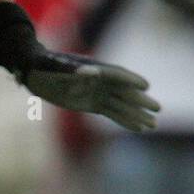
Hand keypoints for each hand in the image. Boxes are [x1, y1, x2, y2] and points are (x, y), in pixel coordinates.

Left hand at [23, 50, 159, 132]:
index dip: (130, 80)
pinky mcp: (92, 104)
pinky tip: (139, 127)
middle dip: (140, 101)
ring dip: (137, 115)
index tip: (145, 86)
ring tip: (153, 125)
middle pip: (124, 92)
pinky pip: (112, 113)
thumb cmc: (45, 65)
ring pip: (121, 105)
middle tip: (157, 109)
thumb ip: (73, 70)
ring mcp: (97, 92)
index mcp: (95, 69)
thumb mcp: (56, 67)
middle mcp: (100, 80)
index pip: (117, 75)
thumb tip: (92, 71)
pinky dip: (125, 120)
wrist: (35, 71)